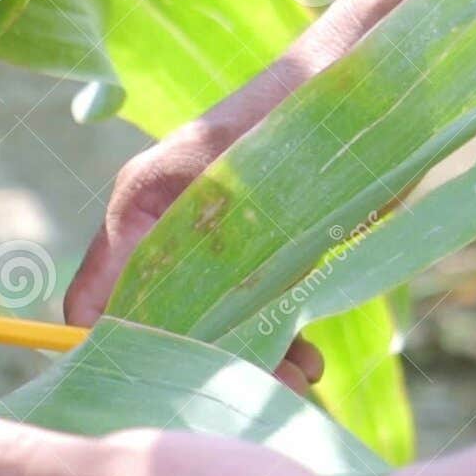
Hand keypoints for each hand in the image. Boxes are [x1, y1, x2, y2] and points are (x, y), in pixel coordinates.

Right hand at [67, 121, 324, 394]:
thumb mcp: (227, 189)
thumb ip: (173, 256)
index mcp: (139, 209)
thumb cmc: (300, 117)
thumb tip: (132, 331)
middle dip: (199, 365)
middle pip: (157, 327)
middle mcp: (167, 233)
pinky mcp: (262, 257)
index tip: (153, 390)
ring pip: (212, 330)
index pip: (91, 303)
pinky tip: (311, 358)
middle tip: (256, 388)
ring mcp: (216, 248)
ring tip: (300, 377)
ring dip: (251, 361)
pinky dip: (279, 344)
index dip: (111, 354)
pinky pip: (253, 317)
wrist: (384, 86)